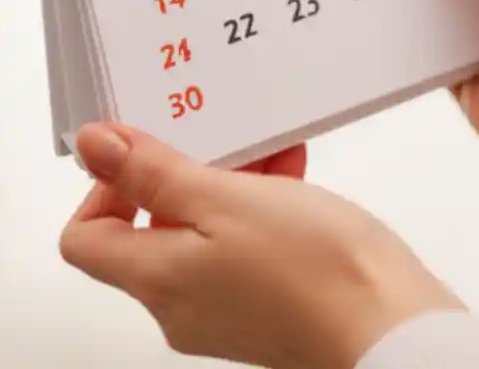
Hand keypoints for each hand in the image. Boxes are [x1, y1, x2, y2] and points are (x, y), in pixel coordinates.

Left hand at [60, 122, 462, 368]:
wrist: (395, 334)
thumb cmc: (318, 274)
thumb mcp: (224, 198)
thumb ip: (152, 173)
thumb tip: (92, 146)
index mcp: (156, 280)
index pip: (84, 238)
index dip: (104, 189)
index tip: (144, 156)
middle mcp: (179, 305)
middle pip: (148, 229)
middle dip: (182, 174)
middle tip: (216, 144)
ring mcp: (222, 310)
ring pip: (201, 233)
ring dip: (227, 185)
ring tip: (265, 155)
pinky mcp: (264, 308)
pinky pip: (241, 250)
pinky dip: (258, 209)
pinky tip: (290, 177)